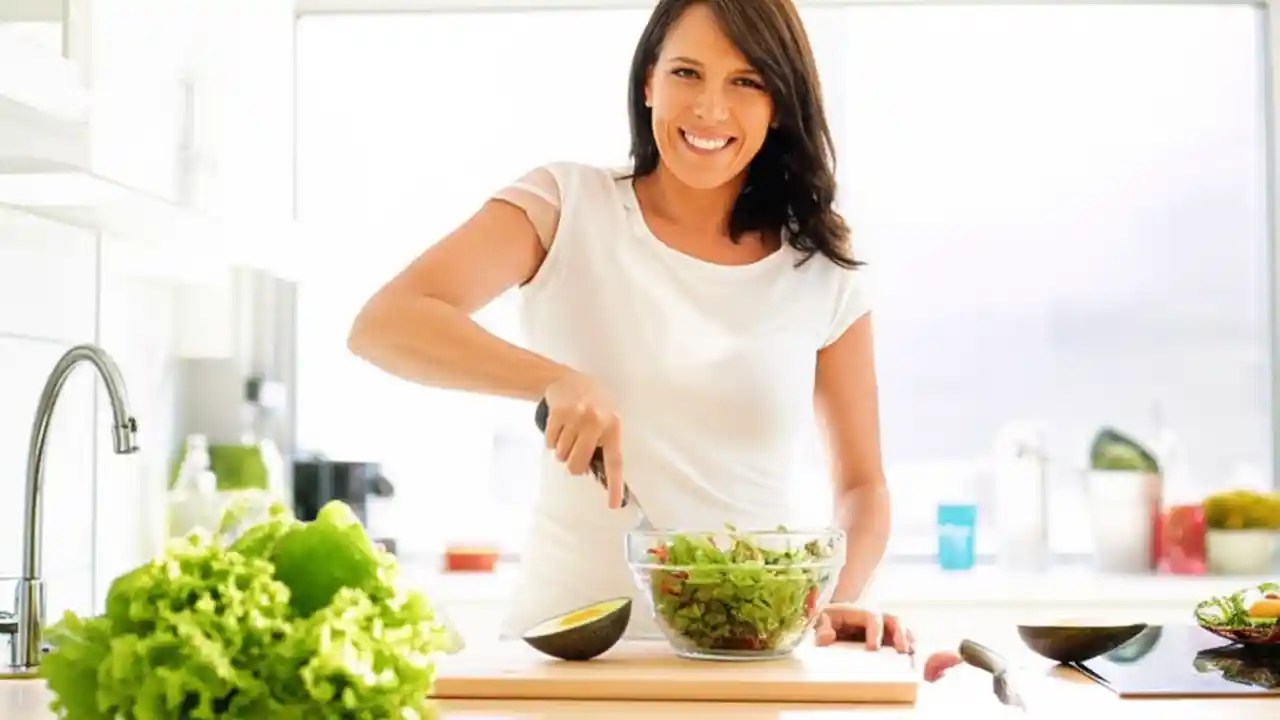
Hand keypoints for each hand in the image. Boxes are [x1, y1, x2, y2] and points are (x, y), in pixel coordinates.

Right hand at [542, 371, 624, 507]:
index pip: (614, 461)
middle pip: (578, 464)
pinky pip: (550, 443)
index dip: (614, 485)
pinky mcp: (558, 413)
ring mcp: (576, 416)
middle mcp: (596, 422)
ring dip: (561, 449)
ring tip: (568, 432)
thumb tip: (598, 475)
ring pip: (561, 454)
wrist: (568, 380)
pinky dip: (551, 439)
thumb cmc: (591, 405)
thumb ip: (603, 443)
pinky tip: (559, 426)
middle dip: (573, 464)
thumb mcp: (605, 419)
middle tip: (574, 453)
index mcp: (612, 427)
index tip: (613, 505)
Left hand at [813, 602, 912, 653]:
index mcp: (857, 611)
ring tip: (910, 652)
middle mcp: (872, 615)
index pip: (872, 616)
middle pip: (891, 618)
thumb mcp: (819, 622)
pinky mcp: (884, 633)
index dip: (875, 631)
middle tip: (902, 650)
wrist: (830, 619)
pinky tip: (911, 652)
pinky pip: (900, 633)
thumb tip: (828, 636)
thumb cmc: (826, 621)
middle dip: (899, 633)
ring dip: (906, 637)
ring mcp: (880, 623)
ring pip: (899, 625)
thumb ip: (821, 629)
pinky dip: (907, 641)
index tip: (873, 649)